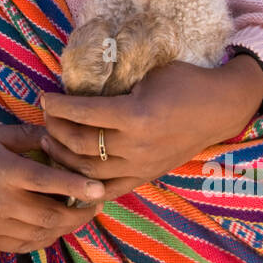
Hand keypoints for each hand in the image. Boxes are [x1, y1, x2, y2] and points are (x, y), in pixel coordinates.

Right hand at [0, 121, 105, 252]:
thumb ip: (25, 136)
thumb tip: (54, 133)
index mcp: (5, 172)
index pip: (50, 182)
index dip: (78, 186)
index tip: (100, 189)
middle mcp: (3, 202)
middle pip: (51, 214)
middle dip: (79, 213)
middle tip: (96, 205)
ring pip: (40, 234)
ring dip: (65, 228)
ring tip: (78, 217)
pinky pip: (23, 245)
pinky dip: (43, 240)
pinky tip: (52, 230)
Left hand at [37, 55, 262, 201]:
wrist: (219, 108)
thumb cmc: (184, 82)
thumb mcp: (148, 74)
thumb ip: (116, 85)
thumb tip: (78, 86)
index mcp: (136, 115)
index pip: (84, 113)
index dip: (58, 106)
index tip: (44, 97)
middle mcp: (137, 145)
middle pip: (81, 143)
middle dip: (55, 130)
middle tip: (45, 118)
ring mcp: (142, 165)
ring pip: (89, 170)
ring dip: (63, 157)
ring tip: (50, 143)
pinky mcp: (146, 177)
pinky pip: (109, 189)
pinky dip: (85, 184)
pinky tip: (70, 174)